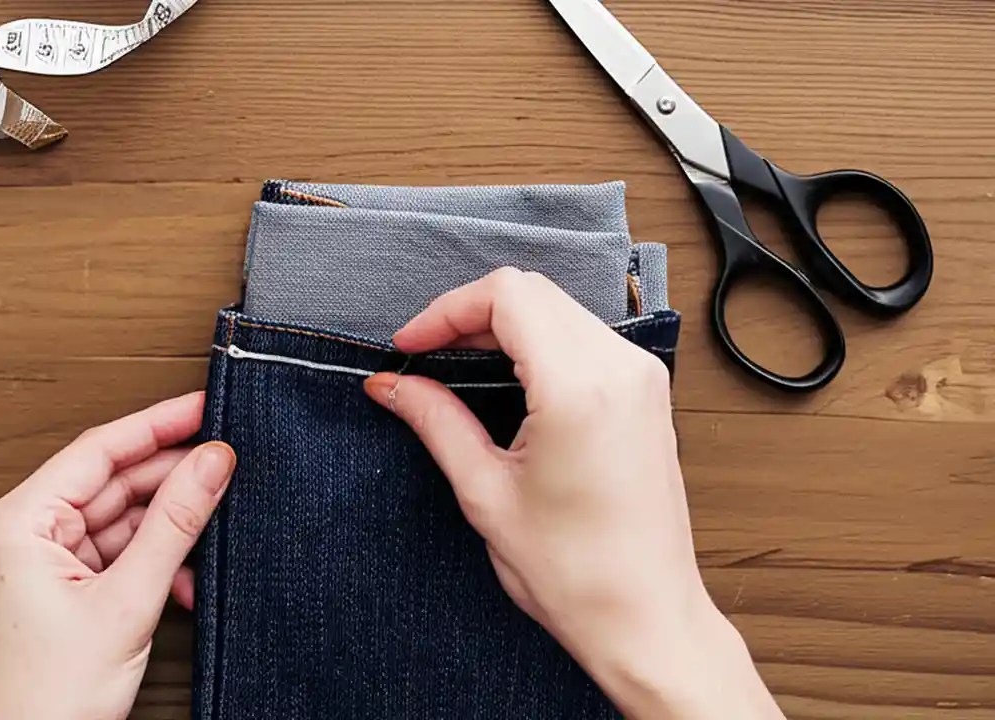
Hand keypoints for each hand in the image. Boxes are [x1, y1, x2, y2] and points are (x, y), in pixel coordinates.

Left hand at [0, 392, 235, 719]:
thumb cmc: (47, 699)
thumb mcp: (128, 601)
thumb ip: (175, 524)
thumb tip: (213, 462)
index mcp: (18, 523)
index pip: (98, 450)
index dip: (158, 424)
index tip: (204, 407)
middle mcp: (22, 535)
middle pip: (111, 483)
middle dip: (171, 481)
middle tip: (227, 466)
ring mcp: (39, 564)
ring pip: (119, 521)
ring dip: (168, 532)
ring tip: (214, 531)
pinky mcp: (59, 591)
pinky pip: (115, 556)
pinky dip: (153, 565)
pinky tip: (186, 580)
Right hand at [364, 269, 782, 719]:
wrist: (646, 618)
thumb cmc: (575, 573)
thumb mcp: (486, 493)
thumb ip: (436, 422)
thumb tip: (392, 384)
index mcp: (580, 389)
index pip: (507, 296)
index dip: (446, 310)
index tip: (410, 346)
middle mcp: (620, 370)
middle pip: (533, 293)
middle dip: (469, 313)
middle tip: (425, 355)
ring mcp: (642, 379)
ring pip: (559, 309)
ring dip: (503, 325)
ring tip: (456, 366)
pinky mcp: (647, 395)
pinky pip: (584, 337)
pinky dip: (537, 342)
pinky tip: (504, 377)